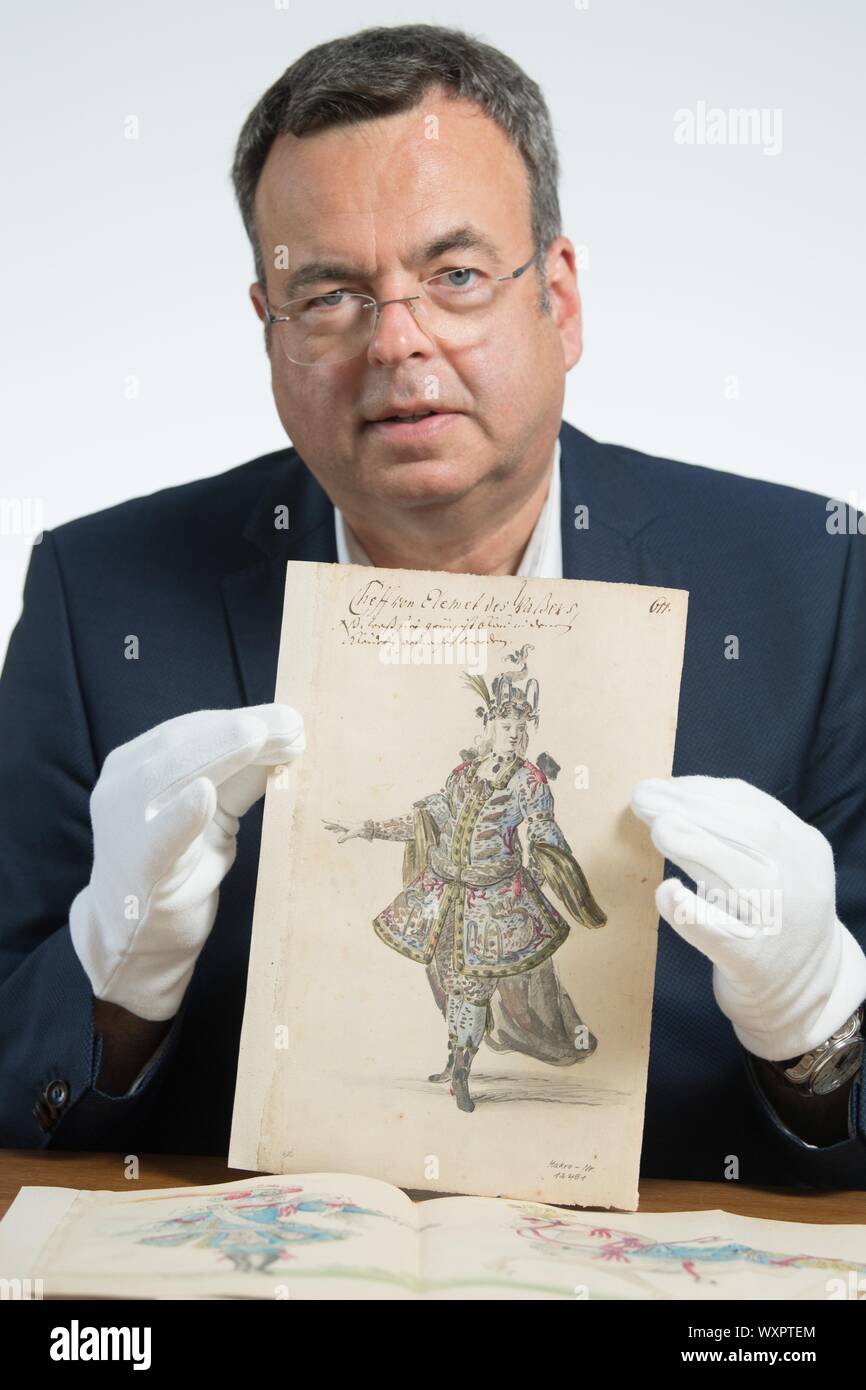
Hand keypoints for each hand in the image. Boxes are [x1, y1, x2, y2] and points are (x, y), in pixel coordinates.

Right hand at [70, 704, 305, 1020]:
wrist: (140, 938)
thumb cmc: (180, 867)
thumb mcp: (216, 813)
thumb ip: (240, 778)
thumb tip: (288, 739)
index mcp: (138, 766)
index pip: (191, 730)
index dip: (241, 719)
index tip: (291, 718)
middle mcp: (123, 786)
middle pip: (182, 744)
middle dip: (240, 731)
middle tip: (292, 726)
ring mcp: (123, 826)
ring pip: (168, 776)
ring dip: (219, 753)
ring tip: (260, 737)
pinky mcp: (137, 868)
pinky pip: (159, 837)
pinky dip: (181, 815)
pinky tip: (203, 796)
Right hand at [322, 818, 368, 843]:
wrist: (364, 828)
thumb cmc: (357, 830)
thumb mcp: (350, 834)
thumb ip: (344, 837)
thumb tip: (337, 841)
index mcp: (343, 824)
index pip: (333, 822)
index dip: (327, 821)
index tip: (322, 819)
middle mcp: (343, 825)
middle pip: (334, 825)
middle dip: (328, 825)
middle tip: (322, 826)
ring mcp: (345, 827)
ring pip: (336, 827)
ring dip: (331, 828)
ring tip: (326, 828)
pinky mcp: (347, 829)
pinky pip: (339, 830)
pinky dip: (336, 831)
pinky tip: (334, 832)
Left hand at [630, 775, 865, 1059]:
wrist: (805, 987)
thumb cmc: (775, 912)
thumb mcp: (774, 863)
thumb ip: (737, 831)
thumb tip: (670, 793)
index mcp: (804, 849)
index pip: (755, 808)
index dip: (705, 791)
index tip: (663, 784)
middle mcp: (799, 883)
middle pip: (749, 836)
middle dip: (693, 809)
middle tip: (644, 798)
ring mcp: (778, 923)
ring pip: (741, 879)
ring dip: (697, 848)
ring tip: (659, 830)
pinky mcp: (750, 961)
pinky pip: (720, 936)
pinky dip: (691, 912)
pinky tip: (666, 892)